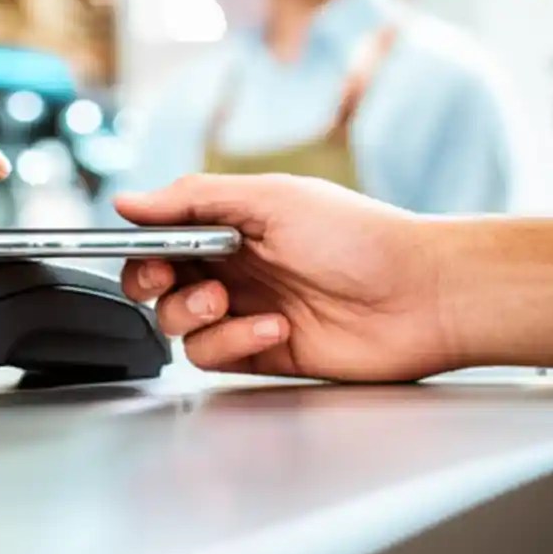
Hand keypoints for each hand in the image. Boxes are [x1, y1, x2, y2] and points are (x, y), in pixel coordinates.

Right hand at [116, 175, 457, 381]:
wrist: (423, 296)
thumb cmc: (360, 237)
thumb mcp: (271, 199)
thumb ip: (194, 199)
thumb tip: (129, 201)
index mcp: (233, 222)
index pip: (163, 234)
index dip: (143, 245)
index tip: (145, 251)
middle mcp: (234, 266)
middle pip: (158, 283)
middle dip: (153, 285)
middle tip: (172, 281)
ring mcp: (245, 310)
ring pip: (179, 323)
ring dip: (194, 313)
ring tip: (230, 302)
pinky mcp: (261, 352)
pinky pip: (215, 355)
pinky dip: (235, 341)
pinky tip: (275, 327)